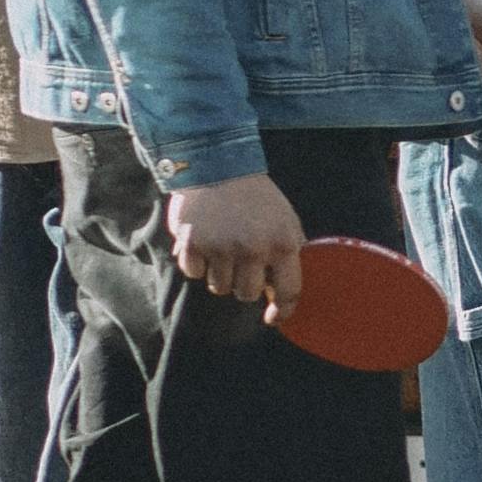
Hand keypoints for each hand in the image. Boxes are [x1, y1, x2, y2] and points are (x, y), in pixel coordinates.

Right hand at [165, 173, 304, 311]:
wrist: (217, 164)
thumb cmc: (255, 196)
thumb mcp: (285, 218)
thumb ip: (287, 252)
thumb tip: (279, 291)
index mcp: (282, 243)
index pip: (288, 292)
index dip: (281, 310)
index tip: (272, 317)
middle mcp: (253, 249)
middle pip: (246, 294)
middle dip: (243, 282)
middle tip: (239, 259)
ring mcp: (221, 248)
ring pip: (219, 287)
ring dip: (219, 272)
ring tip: (221, 245)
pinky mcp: (193, 244)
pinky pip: (194, 273)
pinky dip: (196, 262)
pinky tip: (202, 239)